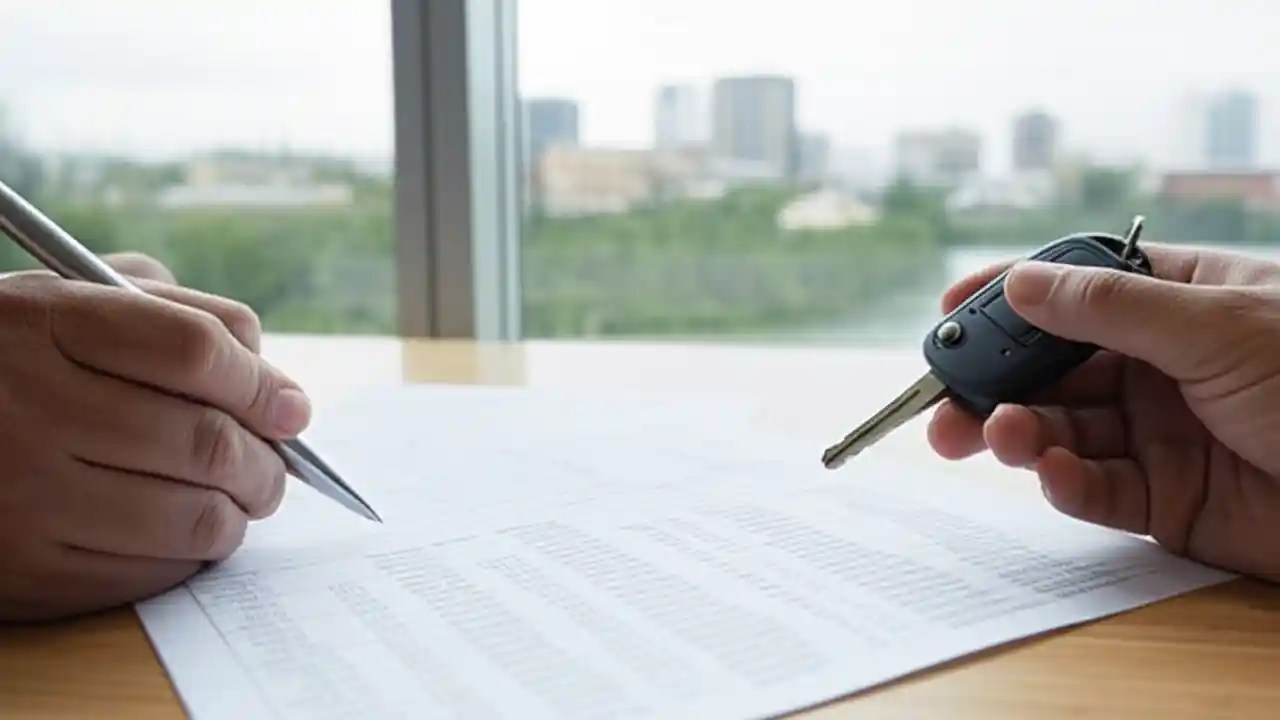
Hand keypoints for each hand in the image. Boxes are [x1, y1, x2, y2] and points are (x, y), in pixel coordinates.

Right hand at [0, 253, 310, 620]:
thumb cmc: (19, 360)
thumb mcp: (75, 299)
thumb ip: (176, 312)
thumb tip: (270, 378)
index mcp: (45, 322)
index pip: (194, 349)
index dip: (261, 383)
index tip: (290, 409)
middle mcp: (28, 406)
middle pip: (205, 441)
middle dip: (266, 462)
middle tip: (275, 469)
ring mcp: (23, 495)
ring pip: (191, 517)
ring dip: (237, 514)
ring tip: (238, 502)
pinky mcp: (26, 571)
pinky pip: (148, 574)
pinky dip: (188, 557)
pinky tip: (182, 535)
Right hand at [928, 244, 1279, 581]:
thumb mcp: (1218, 326)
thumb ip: (1110, 306)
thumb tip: (1020, 283)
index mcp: (1178, 303)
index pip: (1075, 290)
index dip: (1010, 297)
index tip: (950, 310)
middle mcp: (1160, 366)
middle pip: (1053, 368)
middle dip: (995, 382)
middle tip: (943, 401)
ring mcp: (1160, 434)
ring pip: (1063, 429)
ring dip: (1022, 433)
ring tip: (999, 436)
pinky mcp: (1166, 501)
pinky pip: (1096, 489)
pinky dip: (1066, 482)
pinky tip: (1054, 472)